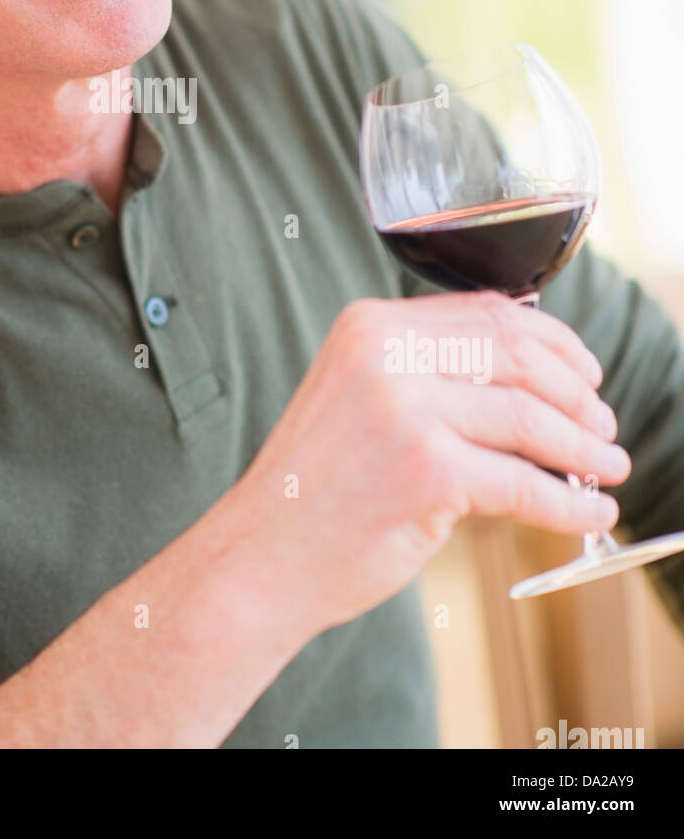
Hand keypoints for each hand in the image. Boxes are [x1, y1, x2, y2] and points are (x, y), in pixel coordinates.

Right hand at [229, 291, 626, 638]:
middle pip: (519, 356)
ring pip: (530, 418)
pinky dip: (567, 504)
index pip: (489, 312)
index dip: (554, 342)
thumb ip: (430, 375)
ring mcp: (405, 408)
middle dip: (577, 394)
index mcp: (370, 325)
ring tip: (605, 468)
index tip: (584, 372)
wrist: (261, 554)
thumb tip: (537, 385)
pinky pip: (524, 483)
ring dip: (583, 449)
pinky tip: (586, 513)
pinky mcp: (425, 469)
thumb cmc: (316, 487)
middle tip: (602, 426)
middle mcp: (385, 352)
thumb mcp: (362, 400)